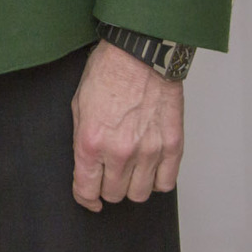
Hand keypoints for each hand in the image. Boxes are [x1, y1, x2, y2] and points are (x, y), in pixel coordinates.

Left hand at [71, 39, 184, 210]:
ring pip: (140, 194)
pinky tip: (150, 169)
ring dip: (132, 187)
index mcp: (91, 141)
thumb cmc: (108, 73)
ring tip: (130, 173)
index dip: (85, 197)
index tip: (88, 197)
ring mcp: (149, 151)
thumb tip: (87, 165)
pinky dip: (158, 181)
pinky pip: (166, 183)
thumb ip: (82, 139)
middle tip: (108, 176)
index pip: (86, 189)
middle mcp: (120, 151)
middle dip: (107, 188)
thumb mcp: (78, 105)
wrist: (140, 54)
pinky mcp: (172, 146)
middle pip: (114, 195)